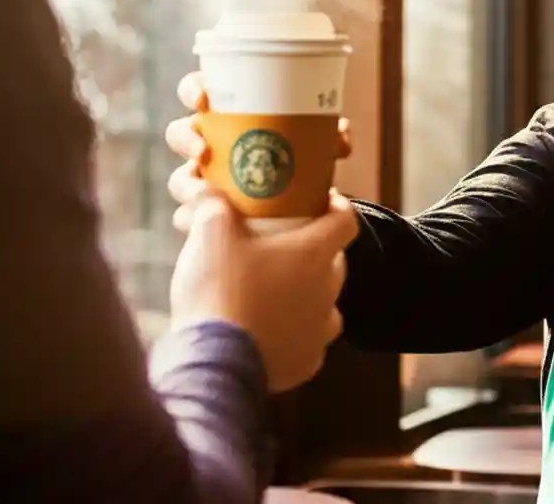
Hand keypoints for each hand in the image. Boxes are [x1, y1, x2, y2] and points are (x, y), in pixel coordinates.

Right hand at [164, 71, 352, 230]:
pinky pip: (186, 216)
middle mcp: (209, 146)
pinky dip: (190, 219)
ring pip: (181, 179)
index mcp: (229, 118)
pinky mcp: (204, 216)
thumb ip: (329, 141)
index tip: (204, 97)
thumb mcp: (316, 151)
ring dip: (187, 184)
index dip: (194, 89)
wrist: (299, 215)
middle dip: (186, 138)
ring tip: (203, 193)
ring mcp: (203, 181)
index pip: (199, 91)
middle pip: (180, 133)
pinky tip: (197, 224)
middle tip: (202, 148)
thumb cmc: (300, 167)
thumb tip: (339, 134)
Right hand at [170, 189, 357, 391]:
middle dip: (313, 251)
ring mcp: (320, 331)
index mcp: (314, 253)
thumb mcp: (210, 233)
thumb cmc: (219, 288)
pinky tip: (269, 330)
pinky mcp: (307, 363)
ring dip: (305, 293)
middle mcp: (328, 291)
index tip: (321, 201)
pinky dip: (293, 333)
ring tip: (274, 291)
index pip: (346, 220)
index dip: (336, 206)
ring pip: (323, 303)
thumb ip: (213, 205)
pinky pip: (308, 340)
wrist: (213, 360)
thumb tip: (208, 191)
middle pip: (333, 261)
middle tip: (282, 246)